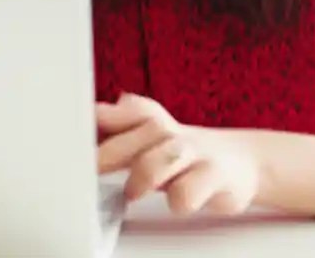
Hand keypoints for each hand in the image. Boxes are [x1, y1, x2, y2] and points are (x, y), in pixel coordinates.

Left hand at [97, 93, 261, 216]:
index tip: (77, 136)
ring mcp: (194, 153)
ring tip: (133, 192)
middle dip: (111, 153)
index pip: (120, 111)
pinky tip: (176, 203)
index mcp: (147, 119)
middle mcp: (170, 132)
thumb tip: (90, 113)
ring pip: (162, 159)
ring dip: (143, 177)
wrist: (237, 163)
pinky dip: (179, 200)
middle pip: (140, 132)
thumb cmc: (177, 152)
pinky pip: (189, 192)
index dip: (100, 120)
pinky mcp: (215, 178)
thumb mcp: (143, 135)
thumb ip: (115, 125)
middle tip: (93, 170)